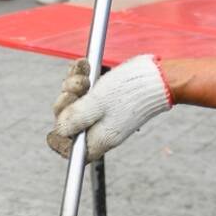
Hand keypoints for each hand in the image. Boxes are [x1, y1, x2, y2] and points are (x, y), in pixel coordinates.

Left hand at [47, 55, 173, 159]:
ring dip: (72, 84)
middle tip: (76, 88)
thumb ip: (77, 118)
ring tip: (84, 75)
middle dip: (66, 101)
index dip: (60, 139)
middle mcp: (98, 128)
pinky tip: (83, 65)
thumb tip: (59, 131)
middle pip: (68, 120)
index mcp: (98, 138)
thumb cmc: (130, 92)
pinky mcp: (102, 96)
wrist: (156, 76)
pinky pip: (82, 88)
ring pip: (73, 101)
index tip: (59, 123)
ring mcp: (100, 112)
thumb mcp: (98, 104)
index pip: (72, 150)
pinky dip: (79, 75)